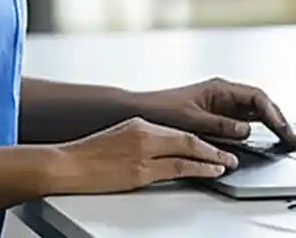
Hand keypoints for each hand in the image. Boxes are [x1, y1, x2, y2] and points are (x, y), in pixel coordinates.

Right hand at [48, 117, 238, 194]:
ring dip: (212, 158)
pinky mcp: (140, 171)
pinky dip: (199, 168)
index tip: (212, 144)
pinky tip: (211, 170)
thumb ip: (141, 142)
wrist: (65, 164)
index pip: (177, 130)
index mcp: (138, 124)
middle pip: (188, 138)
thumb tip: (162, 150)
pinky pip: (177, 168)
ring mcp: (143, 152)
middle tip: (230, 153)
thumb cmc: (86, 156)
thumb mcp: (118, 139)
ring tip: (227, 163)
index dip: (199, 138)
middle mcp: (144, 134)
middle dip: (212, 147)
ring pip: (188, 151)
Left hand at [135, 78, 295, 146]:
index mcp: (219, 88)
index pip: (256, 97)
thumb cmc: (161, 111)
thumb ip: (220, 125)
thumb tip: (246, 130)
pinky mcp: (215, 116)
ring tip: (286, 139)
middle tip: (293, 138)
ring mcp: (220, 104)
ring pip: (254, 112)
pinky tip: (265, 139)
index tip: (283, 129)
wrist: (140, 112)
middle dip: (278, 119)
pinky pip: (243, 120)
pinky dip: (257, 128)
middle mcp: (223, 94)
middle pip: (260, 104)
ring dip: (271, 124)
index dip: (273, 113)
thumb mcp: (192, 120)